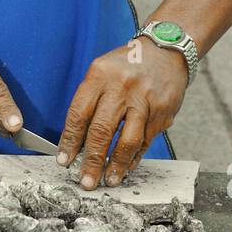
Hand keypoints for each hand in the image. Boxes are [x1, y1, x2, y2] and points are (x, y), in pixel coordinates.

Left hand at [57, 39, 187, 188]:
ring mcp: (145, 99)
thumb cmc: (128, 65)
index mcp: (100, 74)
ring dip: (116, 165)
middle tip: (86, 181)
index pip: (79, 113)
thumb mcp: (102, 72)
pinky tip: (126, 166)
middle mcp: (122, 86)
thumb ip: (90, 101)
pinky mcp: (163, 111)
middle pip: (102, 130)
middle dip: (91, 160)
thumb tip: (77, 141)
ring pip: (127, 140)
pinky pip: (146, 140)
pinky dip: (134, 157)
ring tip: (109, 180)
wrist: (166, 51)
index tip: (64, 160)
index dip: (70, 141)